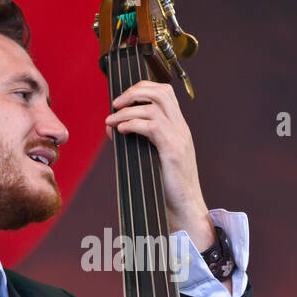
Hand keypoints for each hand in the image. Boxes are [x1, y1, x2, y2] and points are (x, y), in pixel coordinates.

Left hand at [105, 80, 214, 250]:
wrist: (185, 208)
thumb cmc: (165, 186)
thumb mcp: (149, 156)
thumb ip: (135, 139)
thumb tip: (111, 125)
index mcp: (178, 127)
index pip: (164, 92)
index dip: (142, 88)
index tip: (122, 99)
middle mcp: (181, 128)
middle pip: (162, 91)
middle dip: (134, 92)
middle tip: (115, 104)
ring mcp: (179, 138)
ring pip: (154, 107)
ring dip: (127, 110)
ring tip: (111, 121)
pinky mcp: (173, 151)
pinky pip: (152, 127)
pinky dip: (133, 124)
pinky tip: (121, 131)